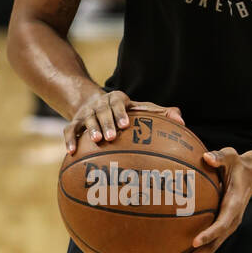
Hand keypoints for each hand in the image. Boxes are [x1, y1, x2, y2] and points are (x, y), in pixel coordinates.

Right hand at [64, 90, 183, 152]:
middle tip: (111, 137)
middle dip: (106, 122)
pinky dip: (70, 139)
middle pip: (102, 111)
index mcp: (118, 99)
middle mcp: (100, 104)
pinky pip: (70, 130)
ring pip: (86, 119)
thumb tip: (181, 122)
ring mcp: (86, 113)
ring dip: (90, 130)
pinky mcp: (74, 122)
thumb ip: (161, 114)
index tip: (126, 125)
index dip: (121, 113)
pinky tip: (71, 152)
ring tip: (95, 141)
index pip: (119, 102)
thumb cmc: (126, 112)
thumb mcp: (141, 110)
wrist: (92, 102)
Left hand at [167, 148, 251, 252]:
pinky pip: (206, 243)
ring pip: (209, 248)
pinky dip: (191, 251)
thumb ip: (220, 156)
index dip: (209, 234)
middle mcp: (231, 221)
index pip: (222, 223)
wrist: (251, 176)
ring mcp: (226, 227)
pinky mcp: (220, 228)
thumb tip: (206, 157)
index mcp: (235, 205)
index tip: (194, 241)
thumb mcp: (231, 155)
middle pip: (213, 245)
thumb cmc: (237, 164)